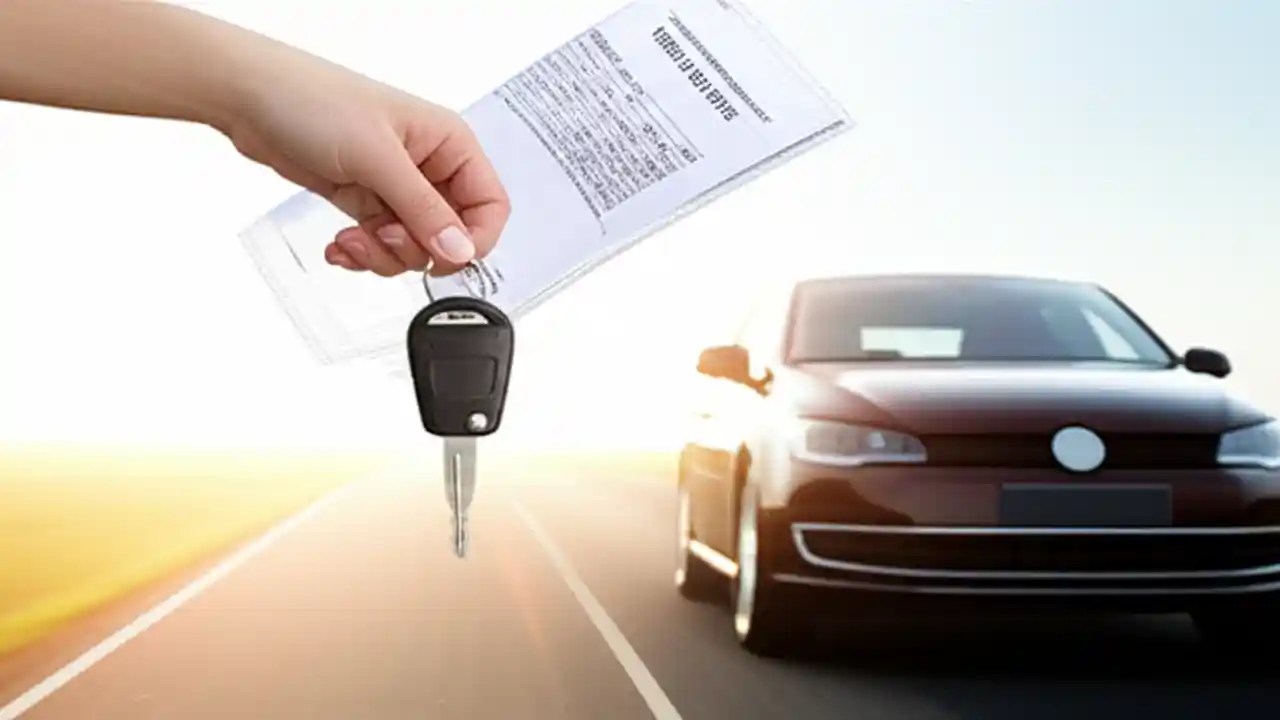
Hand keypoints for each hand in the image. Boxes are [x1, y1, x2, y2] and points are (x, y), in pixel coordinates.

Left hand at [223, 56, 509, 276]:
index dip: (473, 239)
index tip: (442, 257)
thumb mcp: (376, 158)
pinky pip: (381, 244)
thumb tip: (461, 251)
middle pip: (450, 235)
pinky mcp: (367, 201)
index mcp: (449, 144)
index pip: (489, 206)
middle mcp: (429, 166)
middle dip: (414, 248)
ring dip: (383, 254)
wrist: (249, 98)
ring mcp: (396, 187)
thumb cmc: (313, 100)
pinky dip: (362, 253)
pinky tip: (339, 244)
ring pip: (414, 247)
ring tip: (351, 240)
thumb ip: (423, 210)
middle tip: (381, 234)